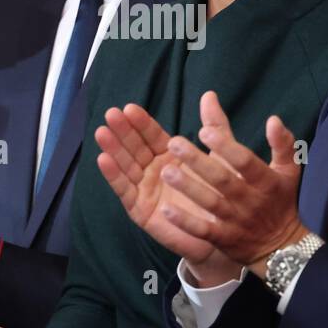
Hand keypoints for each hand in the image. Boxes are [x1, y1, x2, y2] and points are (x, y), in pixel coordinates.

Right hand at [95, 100, 242, 285]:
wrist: (226, 233)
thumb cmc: (221, 195)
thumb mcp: (221, 157)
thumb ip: (215, 127)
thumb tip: (209, 94)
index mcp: (170, 157)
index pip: (152, 136)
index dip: (141, 123)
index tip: (129, 108)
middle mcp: (154, 171)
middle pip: (135, 148)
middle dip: (122, 131)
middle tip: (111, 114)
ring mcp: (145, 190)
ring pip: (126, 166)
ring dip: (113, 149)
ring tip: (102, 132)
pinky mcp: (140, 210)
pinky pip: (125, 190)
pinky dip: (113, 175)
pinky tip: (103, 159)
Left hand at [157, 91, 307, 270]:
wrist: (282, 246)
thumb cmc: (281, 200)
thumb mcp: (288, 170)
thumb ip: (282, 143)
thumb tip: (273, 119)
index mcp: (266, 181)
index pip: (245, 162)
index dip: (225, 147)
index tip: (203, 131)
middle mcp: (251, 201)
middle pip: (223, 180)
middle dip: (198, 162)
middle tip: (174, 143)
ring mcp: (236, 222)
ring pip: (210, 203)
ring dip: (188, 188)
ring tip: (166, 172)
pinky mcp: (224, 239)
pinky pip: (203, 231)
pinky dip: (185, 221)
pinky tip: (165, 210)